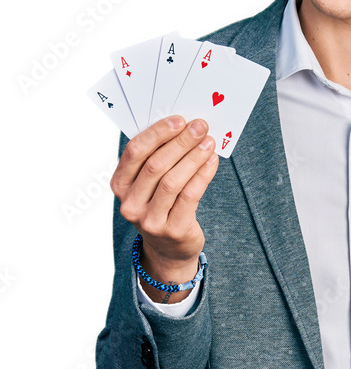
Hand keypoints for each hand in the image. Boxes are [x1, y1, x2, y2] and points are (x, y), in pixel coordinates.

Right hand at [110, 116, 218, 284]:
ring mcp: (150, 220)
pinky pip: (190, 196)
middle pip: (156, 165)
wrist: (169, 249)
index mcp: (119, 185)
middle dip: (180, 142)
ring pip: (173, 180)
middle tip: (200, 126)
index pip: (135, 152)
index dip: (157, 133)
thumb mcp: (149, 185)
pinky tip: (212, 161)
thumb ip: (157, 160)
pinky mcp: (173, 230)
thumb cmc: (161, 205)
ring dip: (194, 157)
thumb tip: (183, 128)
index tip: (179, 119)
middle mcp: (130, 204)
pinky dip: (203, 175)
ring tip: (208, 142)